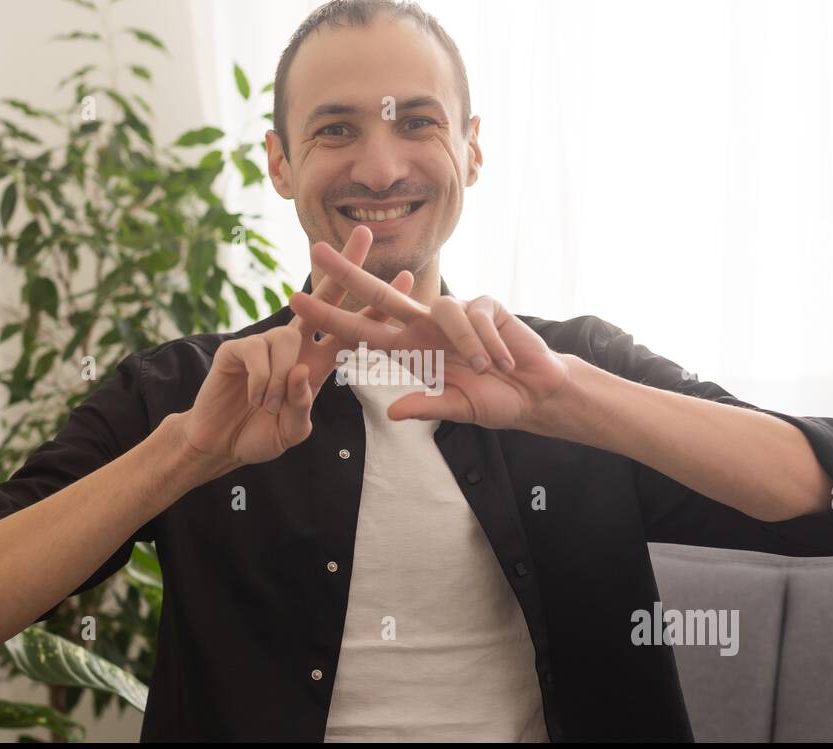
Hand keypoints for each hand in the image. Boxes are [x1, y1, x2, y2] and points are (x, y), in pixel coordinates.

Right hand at [182, 226, 412, 467]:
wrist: (219, 445)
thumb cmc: (259, 434)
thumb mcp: (292, 431)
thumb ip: (303, 408)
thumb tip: (302, 372)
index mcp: (316, 362)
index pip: (352, 330)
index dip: (377, 308)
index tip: (406, 280)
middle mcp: (294, 346)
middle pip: (324, 298)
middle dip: (346, 267)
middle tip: (365, 233)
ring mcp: (265, 344)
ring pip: (288, 340)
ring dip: (283, 380)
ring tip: (271, 405)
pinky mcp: (237, 348)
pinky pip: (259, 355)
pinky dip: (261, 383)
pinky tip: (253, 398)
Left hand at [287, 241, 570, 430]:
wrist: (536, 392)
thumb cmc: (495, 400)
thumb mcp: (458, 409)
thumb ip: (427, 407)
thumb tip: (392, 412)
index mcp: (413, 350)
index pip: (364, 330)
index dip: (331, 318)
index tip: (296, 303)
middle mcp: (427, 326)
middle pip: (381, 294)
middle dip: (350, 273)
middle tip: (314, 252)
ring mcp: (455, 313)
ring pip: (444, 311)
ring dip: (468, 344)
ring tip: (488, 368)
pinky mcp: (484, 305)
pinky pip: (477, 316)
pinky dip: (490, 342)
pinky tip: (503, 359)